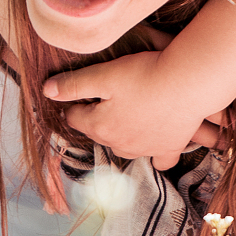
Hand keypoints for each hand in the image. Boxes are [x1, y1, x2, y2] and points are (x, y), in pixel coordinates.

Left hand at [42, 50, 223, 169]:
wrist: (188, 83)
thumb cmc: (144, 75)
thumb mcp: (103, 75)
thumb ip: (73, 84)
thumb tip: (46, 91)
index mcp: (100, 127)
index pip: (74, 118)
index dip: (72, 104)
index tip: (74, 94)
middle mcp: (120, 145)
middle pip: (98, 134)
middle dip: (94, 119)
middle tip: (99, 101)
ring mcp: (146, 149)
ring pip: (123, 148)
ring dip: (118, 136)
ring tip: (121, 118)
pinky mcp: (169, 148)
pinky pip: (158, 160)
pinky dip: (153, 154)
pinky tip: (152, 144)